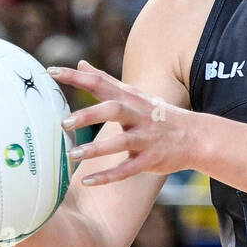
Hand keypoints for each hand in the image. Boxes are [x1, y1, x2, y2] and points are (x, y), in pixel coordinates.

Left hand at [49, 60, 196, 185]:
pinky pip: (128, 169)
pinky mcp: (150, 160)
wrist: (196, 137)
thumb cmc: (157, 115)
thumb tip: (81, 64)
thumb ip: (106, 81)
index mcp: (130, 98)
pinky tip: (88, 182)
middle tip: (64, 122)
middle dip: (90, 114)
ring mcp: (146, 138)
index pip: (101, 82)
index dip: (76, 77)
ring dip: (96, 148)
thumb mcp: (134, 94)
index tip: (50, 71)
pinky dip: (108, 176)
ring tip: (72, 155)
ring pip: (121, 142)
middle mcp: (138, 115)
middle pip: (114, 109)